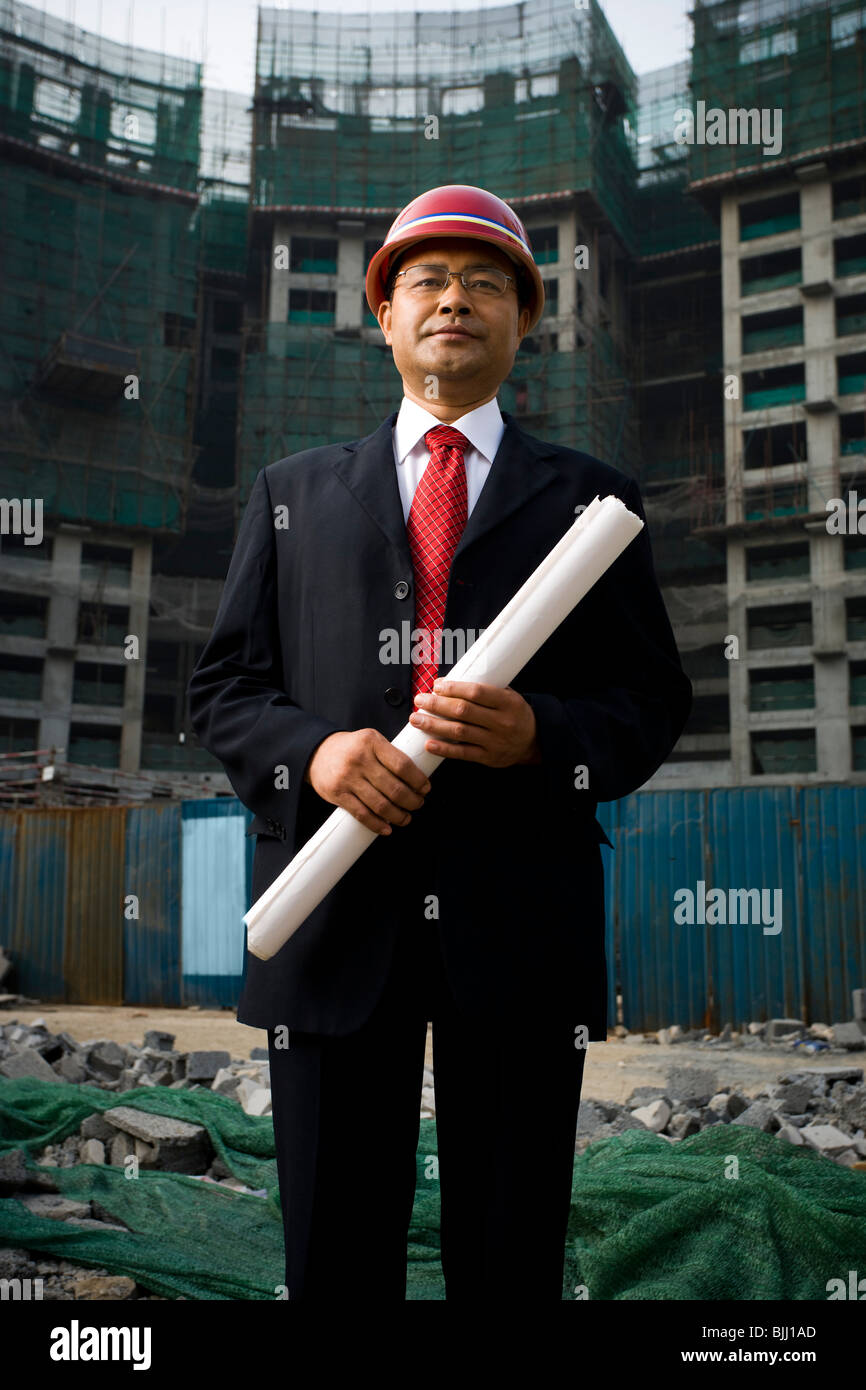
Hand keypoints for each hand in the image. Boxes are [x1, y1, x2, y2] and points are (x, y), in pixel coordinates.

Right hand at [304, 729, 431, 834]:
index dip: (418, 781)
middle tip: (418, 804)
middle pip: (394, 788)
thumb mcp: (371, 740)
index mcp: (372, 742)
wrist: (317, 752)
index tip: (425, 789)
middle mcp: (359, 759)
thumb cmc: (352, 748)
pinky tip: (387, 828)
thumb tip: (417, 779)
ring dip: (398, 816)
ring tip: (406, 818)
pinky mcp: (337, 794)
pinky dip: (377, 825)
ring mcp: (347, 778)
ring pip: (380, 805)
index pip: (402, 765)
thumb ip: (391, 754)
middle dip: (412, 801)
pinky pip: (362, 814)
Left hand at [409, 680, 540, 767]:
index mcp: (507, 702)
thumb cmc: (515, 714)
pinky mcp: (488, 758)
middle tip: (420, 700)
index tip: (437, 685)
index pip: (476, 692)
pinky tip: (429, 743)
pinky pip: (462, 753)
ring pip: (459, 732)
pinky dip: (444, 749)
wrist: (533, 742)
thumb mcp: (509, 696)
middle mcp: (502, 722)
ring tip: (416, 719)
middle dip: (437, 704)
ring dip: (434, 725)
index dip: (453, 688)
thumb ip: (484, 689)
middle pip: (463, 711)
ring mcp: (494, 741)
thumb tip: (448, 683)